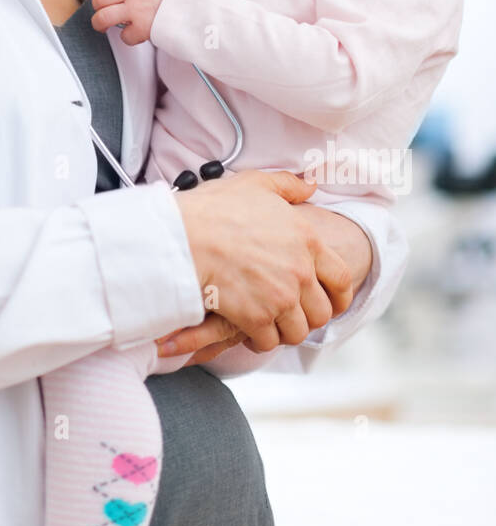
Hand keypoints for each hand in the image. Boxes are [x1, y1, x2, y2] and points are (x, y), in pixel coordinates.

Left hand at [79, 0, 181, 44]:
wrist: (199, 6)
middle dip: (97, 5)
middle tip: (100, 10)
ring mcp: (135, 8)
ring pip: (103, 17)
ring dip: (99, 23)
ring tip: (101, 26)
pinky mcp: (141, 27)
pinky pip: (123, 36)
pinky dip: (126, 37)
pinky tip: (133, 35)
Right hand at [168, 169, 353, 355]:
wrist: (183, 236)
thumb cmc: (214, 209)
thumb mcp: (255, 184)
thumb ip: (288, 185)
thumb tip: (310, 184)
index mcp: (307, 240)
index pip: (341, 278)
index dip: (341, 296)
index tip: (334, 304)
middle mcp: (300, 272)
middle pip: (322, 312)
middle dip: (309, 317)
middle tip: (293, 315)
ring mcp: (280, 297)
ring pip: (298, 332)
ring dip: (284, 331)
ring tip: (270, 324)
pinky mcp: (257, 317)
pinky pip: (268, 341)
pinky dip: (259, 341)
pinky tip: (248, 331)